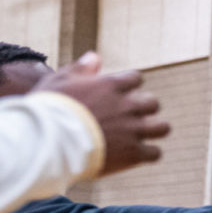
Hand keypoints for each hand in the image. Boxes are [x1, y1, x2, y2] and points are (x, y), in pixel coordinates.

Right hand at [36, 53, 170, 175]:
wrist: (49, 140)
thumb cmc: (49, 109)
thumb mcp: (59, 80)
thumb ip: (80, 69)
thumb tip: (95, 57)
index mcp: (111, 86)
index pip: (136, 78)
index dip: (130, 86)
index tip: (122, 94)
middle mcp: (127, 106)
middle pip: (153, 103)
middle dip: (144, 109)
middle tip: (130, 117)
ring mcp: (133, 130)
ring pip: (162, 127)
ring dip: (154, 130)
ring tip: (141, 135)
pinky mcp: (133, 153)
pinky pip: (155, 153)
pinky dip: (148, 154)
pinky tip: (136, 155)